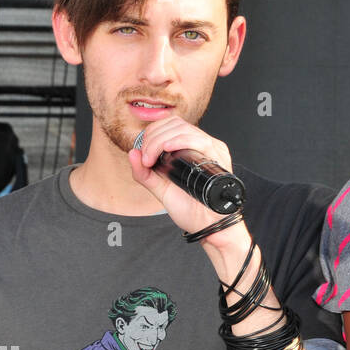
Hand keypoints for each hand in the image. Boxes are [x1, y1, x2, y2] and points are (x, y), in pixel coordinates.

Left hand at [126, 115, 238, 231]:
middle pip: (175, 124)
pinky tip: (168, 147)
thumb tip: (132, 152)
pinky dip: (181, 140)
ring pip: (184, 129)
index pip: (169, 125)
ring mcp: (211, 150)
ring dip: (162, 140)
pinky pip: (200, 140)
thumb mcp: (159, 189)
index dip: (151, 134)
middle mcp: (201, 146)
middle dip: (153, 138)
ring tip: (152, 158)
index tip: (142, 155)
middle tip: (146, 159)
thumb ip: (144, 174)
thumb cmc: (189, 208)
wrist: (207, 224)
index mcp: (188, 149)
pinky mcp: (218, 157)